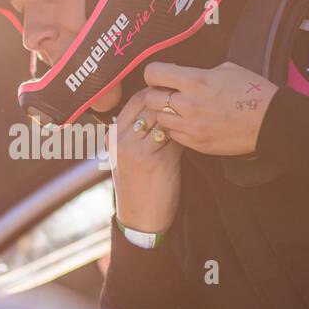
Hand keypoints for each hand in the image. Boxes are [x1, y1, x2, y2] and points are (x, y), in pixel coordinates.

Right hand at [108, 86, 182, 233]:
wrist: (140, 218)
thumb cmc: (138, 185)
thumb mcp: (127, 156)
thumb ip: (137, 131)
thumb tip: (163, 104)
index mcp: (113, 136)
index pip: (136, 100)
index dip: (157, 91)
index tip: (174, 90)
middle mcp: (122, 140)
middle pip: (150, 105)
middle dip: (172, 99)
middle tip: (192, 97)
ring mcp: (137, 150)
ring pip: (164, 118)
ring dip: (181, 115)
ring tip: (195, 115)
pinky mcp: (157, 161)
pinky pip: (176, 136)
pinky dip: (187, 133)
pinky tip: (195, 135)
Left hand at [141, 61, 279, 155]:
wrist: (270, 122)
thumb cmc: (252, 91)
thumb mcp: (226, 69)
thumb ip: (198, 72)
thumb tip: (181, 74)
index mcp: (195, 80)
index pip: (152, 73)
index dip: (154, 73)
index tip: (161, 76)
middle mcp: (189, 103)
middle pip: (149, 99)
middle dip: (156, 94)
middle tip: (168, 94)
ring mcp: (191, 126)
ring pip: (159, 119)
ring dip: (165, 113)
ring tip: (180, 110)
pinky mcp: (196, 143)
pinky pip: (174, 135)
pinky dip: (177, 129)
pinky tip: (189, 123)